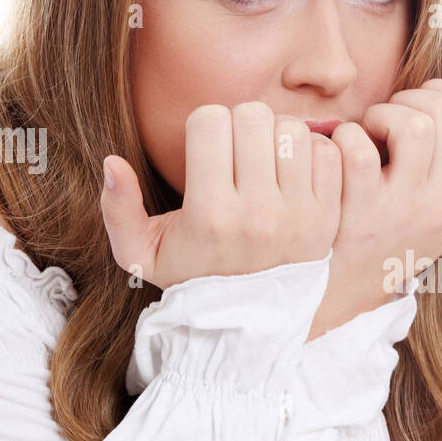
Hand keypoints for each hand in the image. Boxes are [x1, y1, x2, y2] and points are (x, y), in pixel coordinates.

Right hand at [101, 102, 341, 290]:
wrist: (247, 324)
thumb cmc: (192, 278)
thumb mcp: (140, 254)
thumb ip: (117, 209)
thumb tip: (111, 162)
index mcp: (210, 214)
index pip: (210, 120)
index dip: (204, 125)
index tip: (206, 147)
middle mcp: (257, 213)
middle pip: (253, 116)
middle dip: (240, 124)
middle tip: (237, 149)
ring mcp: (299, 216)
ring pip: (293, 129)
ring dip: (277, 136)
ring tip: (265, 159)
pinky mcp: (328, 219)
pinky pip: (330, 153)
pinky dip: (313, 153)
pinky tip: (294, 171)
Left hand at [306, 79, 441, 339]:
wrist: (348, 291)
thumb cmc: (398, 238)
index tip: (420, 104)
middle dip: (413, 99)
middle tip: (390, 119)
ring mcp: (403, 208)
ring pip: (414, 124)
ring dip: (384, 113)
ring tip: (370, 131)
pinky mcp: (360, 212)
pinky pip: (360, 148)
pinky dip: (347, 135)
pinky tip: (343, 148)